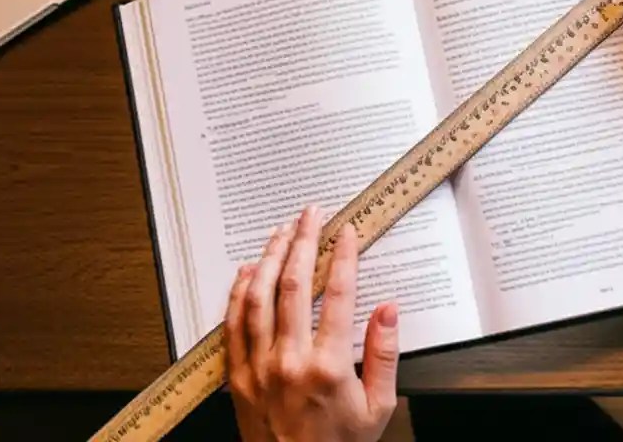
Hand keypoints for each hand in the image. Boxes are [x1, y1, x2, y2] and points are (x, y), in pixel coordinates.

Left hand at [226, 205, 400, 441]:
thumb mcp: (378, 408)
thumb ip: (384, 355)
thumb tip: (388, 310)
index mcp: (329, 367)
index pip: (340, 296)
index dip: (344, 257)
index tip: (347, 232)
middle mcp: (290, 361)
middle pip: (296, 285)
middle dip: (304, 241)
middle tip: (311, 214)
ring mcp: (260, 366)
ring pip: (260, 296)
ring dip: (271, 257)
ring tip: (282, 231)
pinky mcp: (238, 376)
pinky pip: (233, 324)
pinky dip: (239, 292)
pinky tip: (249, 270)